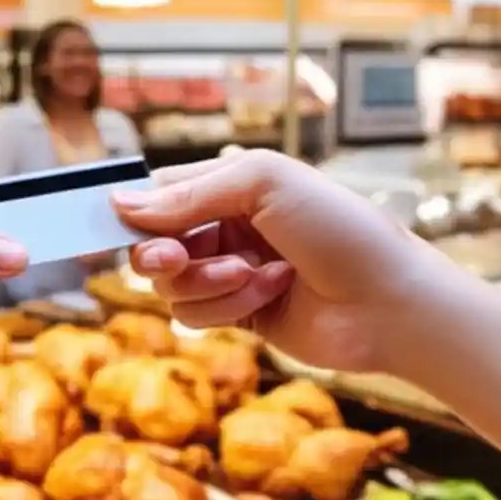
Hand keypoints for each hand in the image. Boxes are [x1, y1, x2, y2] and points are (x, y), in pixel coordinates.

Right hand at [114, 150, 454, 371]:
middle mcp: (225, 226)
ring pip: (170, 286)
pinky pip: (195, 315)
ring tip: (255, 276)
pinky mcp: (239, 314)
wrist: (388, 301)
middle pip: (152, 245)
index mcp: (230, 184)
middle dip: (163, 255)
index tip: (112, 226)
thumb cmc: (340, 228)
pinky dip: (224, 307)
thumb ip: (189, 193)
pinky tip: (270, 293)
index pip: (158, 193)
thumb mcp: (264, 184)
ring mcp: (231, 272)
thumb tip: (121, 205)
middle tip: (176, 260)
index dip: (133, 211)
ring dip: (206, 283)